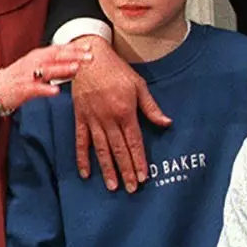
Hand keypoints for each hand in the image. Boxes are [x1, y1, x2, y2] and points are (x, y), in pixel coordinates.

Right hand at [0, 43, 92, 114]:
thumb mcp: (38, 69)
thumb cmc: (19, 78)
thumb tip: (77, 67)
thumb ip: (57, 68)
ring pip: (47, 70)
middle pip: (56, 56)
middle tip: (90, 56)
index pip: (59, 49)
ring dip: (62, 68)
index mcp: (38, 56)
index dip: (74, 48)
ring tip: (76, 68)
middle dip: (73, 55)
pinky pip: (36, 88)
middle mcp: (34, 62)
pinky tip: (56, 91)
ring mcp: (28, 75)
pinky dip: (46, 89)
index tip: (89, 48)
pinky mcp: (23, 88)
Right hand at [71, 36, 170, 191]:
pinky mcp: (79, 117)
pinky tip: (86, 173)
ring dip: (107, 169)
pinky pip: (81, 141)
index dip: (139, 161)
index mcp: (125, 112)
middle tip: (131, 189)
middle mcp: (108, 119)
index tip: (143, 177)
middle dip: (126, 171)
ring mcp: (92, 119)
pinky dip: (82, 158)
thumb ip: (151, 108)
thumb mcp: (139, 86)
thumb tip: (167, 123)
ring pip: (101, 150)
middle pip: (119, 150)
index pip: (134, 142)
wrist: (88, 58)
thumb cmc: (116, 69)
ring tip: (113, 186)